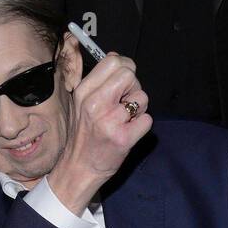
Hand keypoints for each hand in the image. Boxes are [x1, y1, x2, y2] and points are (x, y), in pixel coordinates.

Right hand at [48, 46, 151, 214]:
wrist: (80, 168)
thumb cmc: (85, 134)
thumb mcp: (83, 102)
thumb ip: (99, 81)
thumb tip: (118, 59)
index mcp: (84, 91)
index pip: (113, 60)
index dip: (125, 69)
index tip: (122, 84)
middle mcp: (95, 103)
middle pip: (130, 74)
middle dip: (134, 86)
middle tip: (125, 102)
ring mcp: (109, 121)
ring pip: (142, 97)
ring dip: (139, 108)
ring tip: (125, 120)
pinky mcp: (123, 138)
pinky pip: (147, 120)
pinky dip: (142, 126)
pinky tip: (129, 132)